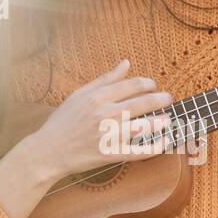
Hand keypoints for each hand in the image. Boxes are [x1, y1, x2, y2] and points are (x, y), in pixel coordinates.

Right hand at [30, 58, 174, 178]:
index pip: (132, 85)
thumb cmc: (63, 121)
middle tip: (169, 98)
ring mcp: (108, 135)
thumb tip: (126, 63)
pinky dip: (153, 148)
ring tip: (167, 119)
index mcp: (97, 97)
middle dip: (160, 99)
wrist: (49, 150)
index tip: (153, 85)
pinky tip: (163, 143)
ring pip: (143, 126)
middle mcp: (105, 114)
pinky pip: (137, 152)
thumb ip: (104, 79)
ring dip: (160, 122)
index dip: (148, 83)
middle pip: (142, 103)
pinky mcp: (110, 154)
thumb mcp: (79, 94)